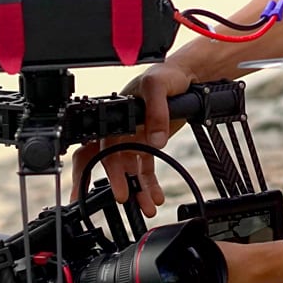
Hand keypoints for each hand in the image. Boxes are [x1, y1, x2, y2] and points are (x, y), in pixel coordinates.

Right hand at [73, 61, 194, 215]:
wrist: (186, 75)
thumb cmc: (165, 74)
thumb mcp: (157, 85)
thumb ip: (156, 111)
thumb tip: (156, 139)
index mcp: (115, 116)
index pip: (99, 146)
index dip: (96, 168)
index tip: (105, 186)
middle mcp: (121, 129)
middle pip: (109, 161)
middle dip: (113, 183)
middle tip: (122, 198)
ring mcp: (134, 138)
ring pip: (129, 170)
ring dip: (137, 190)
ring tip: (145, 208)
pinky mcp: (149, 143)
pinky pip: (145, 169)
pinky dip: (150, 185)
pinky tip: (156, 198)